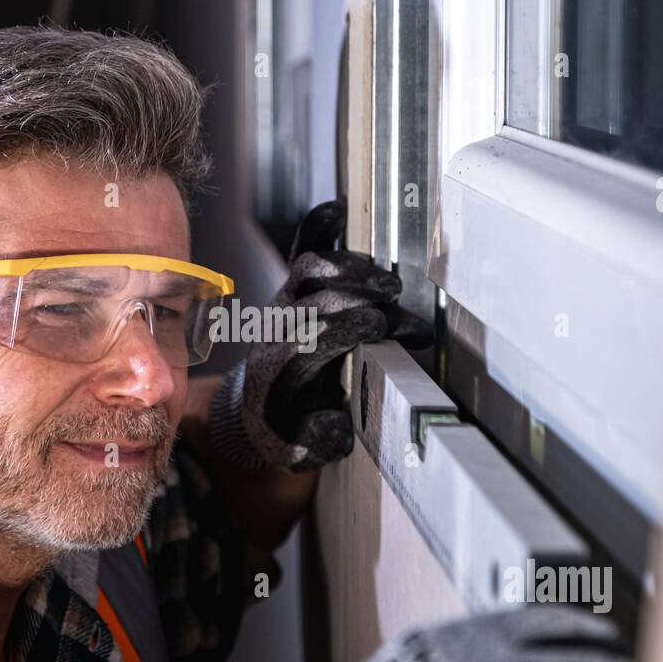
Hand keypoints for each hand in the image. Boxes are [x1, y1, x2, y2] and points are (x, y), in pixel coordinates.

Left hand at [207, 197, 431, 471]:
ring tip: (389, 282)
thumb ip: (317, 442)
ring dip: (353, 270)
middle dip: (364, 302)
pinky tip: (340, 211)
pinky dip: (320, 226)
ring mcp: (286, 301)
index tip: (384, 327)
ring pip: (311, 269)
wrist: (257, 405)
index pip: (311, 338)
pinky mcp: (294, 287)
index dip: (348, 327)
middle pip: (320, 300)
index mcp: (281, 369)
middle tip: (405, 315)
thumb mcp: (298, 450)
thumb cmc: (286, 427)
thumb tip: (335, 424)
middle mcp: (280, 327)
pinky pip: (303, 248)